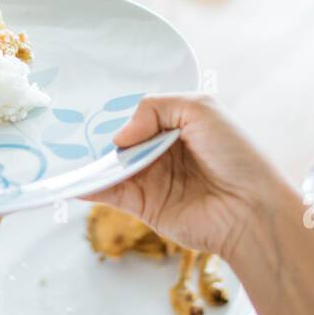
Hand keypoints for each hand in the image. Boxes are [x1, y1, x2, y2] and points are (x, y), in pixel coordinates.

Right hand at [84, 94, 282, 261]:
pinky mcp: (146, 206)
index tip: (91, 105)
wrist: (251, 209)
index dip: (120, 111)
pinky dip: (90, 187)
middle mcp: (164, 152)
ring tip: (62, 152)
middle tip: (66, 126)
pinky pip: (112, 193)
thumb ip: (155, 108)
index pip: (141, 114)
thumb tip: (120, 135)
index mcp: (180, 125)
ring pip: (113, 166)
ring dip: (90, 161)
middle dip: (99, 135)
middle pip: (123, 140)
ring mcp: (153, 179)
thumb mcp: (200, 108)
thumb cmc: (236, 154)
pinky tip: (72, 181)